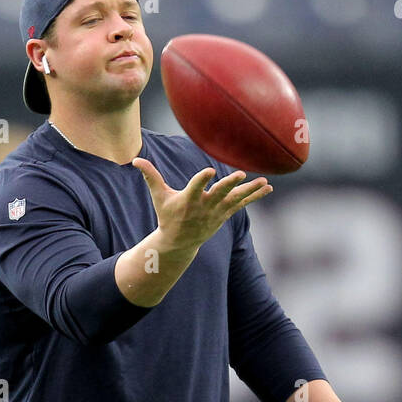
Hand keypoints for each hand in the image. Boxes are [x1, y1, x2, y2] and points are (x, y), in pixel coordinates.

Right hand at [131, 159, 271, 249]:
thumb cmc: (168, 216)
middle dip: (229, 185)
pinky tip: (267, 187)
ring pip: (235, 199)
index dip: (202, 180)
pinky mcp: (224, 214)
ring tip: (264, 182)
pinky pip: (242, 204)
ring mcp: (216, 212)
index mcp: (188, 200)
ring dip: (250, 191)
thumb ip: (151, 176)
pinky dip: (254, 196)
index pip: (196, 188)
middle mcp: (204, 207)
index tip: (209, 171)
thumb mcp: (158, 197)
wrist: (179, 243)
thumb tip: (135, 159)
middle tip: (241, 175)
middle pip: (219, 193)